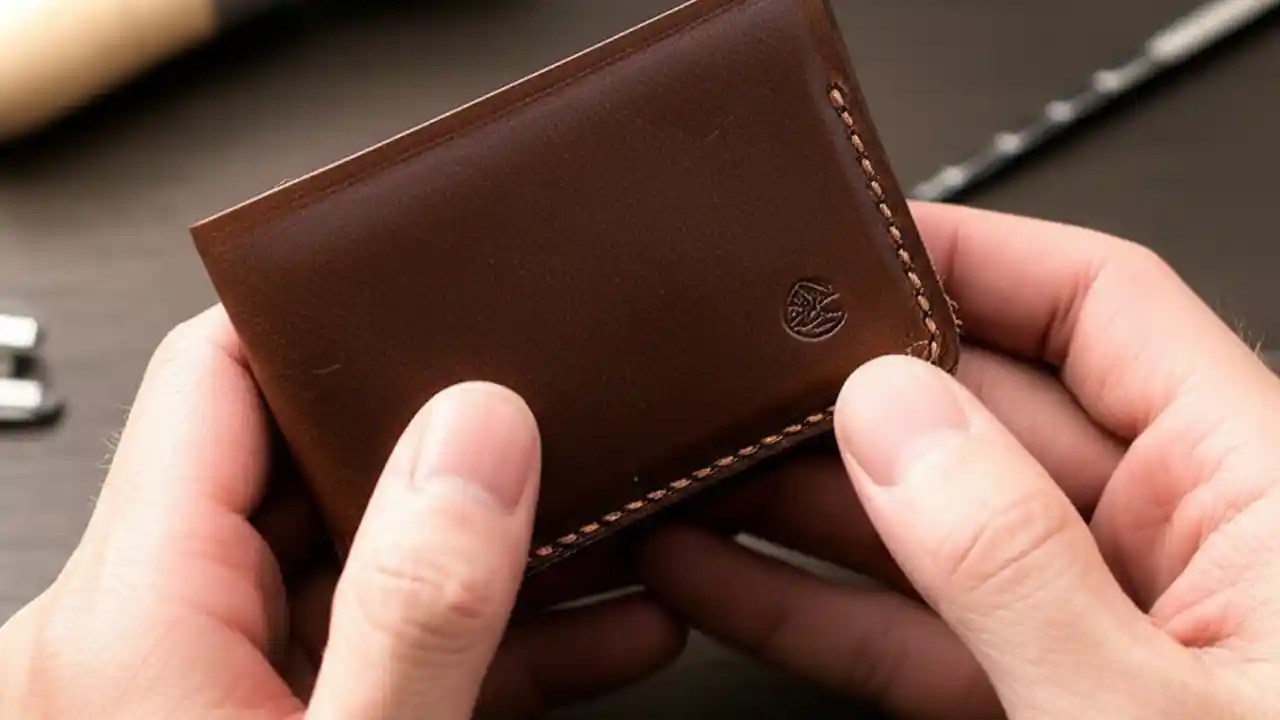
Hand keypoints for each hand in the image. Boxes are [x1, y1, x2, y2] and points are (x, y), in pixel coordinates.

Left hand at [0, 307, 684, 718]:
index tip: (435, 291)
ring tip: (620, 536)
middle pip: (311, 469)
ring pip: (364, 566)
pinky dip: (482, 639)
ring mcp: (205, 689)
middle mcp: (144, 635)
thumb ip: (412, 605)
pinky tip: (594, 635)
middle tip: (565, 424)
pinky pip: (375, 652)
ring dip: (495, 553)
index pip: (220, 382)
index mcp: (132, 613)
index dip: (326, 319)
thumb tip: (475, 437)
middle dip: (456, 447)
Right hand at [640, 203, 1279, 717]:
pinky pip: (916, 633)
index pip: (1098, 306)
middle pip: (988, 411)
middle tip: (738, 370)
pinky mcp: (1050, 706)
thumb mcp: (1151, 713)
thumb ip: (1014, 558)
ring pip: (929, 527)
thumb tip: (893, 419)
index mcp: (1263, 491)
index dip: (971, 252)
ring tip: (696, 472)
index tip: (851, 238)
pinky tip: (722, 580)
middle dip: (855, 389)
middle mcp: (1185, 543)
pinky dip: (814, 610)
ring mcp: (1105, 629)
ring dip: (802, 504)